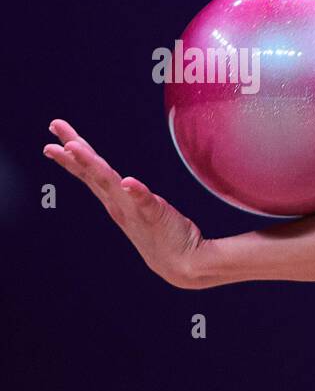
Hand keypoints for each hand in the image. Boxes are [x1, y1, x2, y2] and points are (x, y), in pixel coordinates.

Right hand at [43, 119, 207, 287]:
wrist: (182, 264)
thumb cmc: (164, 235)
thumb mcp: (142, 209)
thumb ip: (132, 195)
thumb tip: (123, 181)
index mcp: (115, 200)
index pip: (90, 171)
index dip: (73, 152)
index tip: (57, 132)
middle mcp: (118, 204)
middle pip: (93, 171)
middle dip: (73, 149)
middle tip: (56, 126)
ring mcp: (134, 210)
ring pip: (109, 183)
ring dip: (92, 165)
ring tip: (74, 147)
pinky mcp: (155, 216)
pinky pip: (144, 202)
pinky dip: (135, 192)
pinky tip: (127, 182)